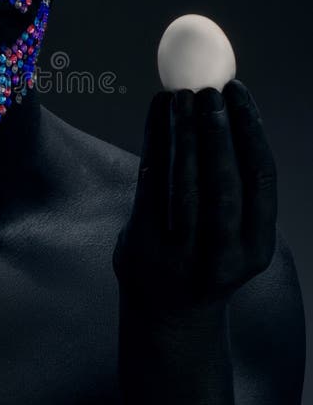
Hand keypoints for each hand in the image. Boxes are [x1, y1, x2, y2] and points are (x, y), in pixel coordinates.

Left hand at [113, 80, 276, 316]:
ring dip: (183, 135)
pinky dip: (153, 148)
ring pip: (185, 186)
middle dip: (215, 130)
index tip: (236, 90)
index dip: (249, 128)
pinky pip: (149, 191)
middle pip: (223, 182)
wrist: (168, 315)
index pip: (259, 177)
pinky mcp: (144, 250)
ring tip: (178, 96)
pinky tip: (155, 118)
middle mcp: (224, 257)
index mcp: (256, 246)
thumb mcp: (233, 233)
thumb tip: (222, 106)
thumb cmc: (204, 255)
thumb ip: (232, 182)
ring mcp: (182, 257)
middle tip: (206, 89)